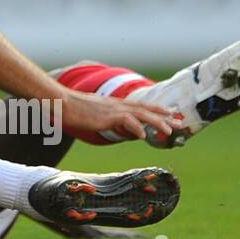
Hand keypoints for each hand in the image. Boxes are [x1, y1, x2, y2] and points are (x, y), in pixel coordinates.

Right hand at [59, 89, 175, 142]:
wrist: (60, 102)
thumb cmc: (73, 109)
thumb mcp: (94, 115)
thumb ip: (109, 120)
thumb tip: (121, 129)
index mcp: (114, 104)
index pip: (140, 105)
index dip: (156, 109)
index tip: (170, 113)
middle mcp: (116, 105)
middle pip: (145, 109)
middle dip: (164, 116)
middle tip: (179, 123)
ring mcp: (112, 109)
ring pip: (140, 113)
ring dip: (156, 121)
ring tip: (169, 130)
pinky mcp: (106, 116)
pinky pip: (125, 120)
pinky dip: (136, 127)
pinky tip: (143, 136)